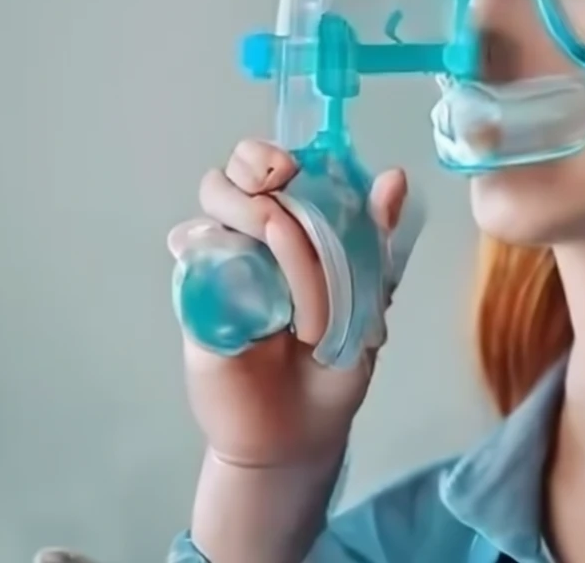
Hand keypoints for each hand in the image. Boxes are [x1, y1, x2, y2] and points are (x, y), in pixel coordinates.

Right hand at [168, 139, 407, 466]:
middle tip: (283, 194)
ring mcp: (222, 261)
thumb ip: (376, 239)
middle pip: (234, 171)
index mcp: (296, 225)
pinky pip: (190, 249)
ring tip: (277, 248)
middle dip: (257, 171)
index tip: (295, 167)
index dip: (274, 154)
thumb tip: (394, 178)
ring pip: (214, 201)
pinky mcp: (195, 295)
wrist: (301, 430)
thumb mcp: (369, 297)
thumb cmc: (337, 360)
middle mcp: (253, 235)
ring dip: (250, 211)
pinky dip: (206, 244)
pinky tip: (232, 266)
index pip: (269, 162)